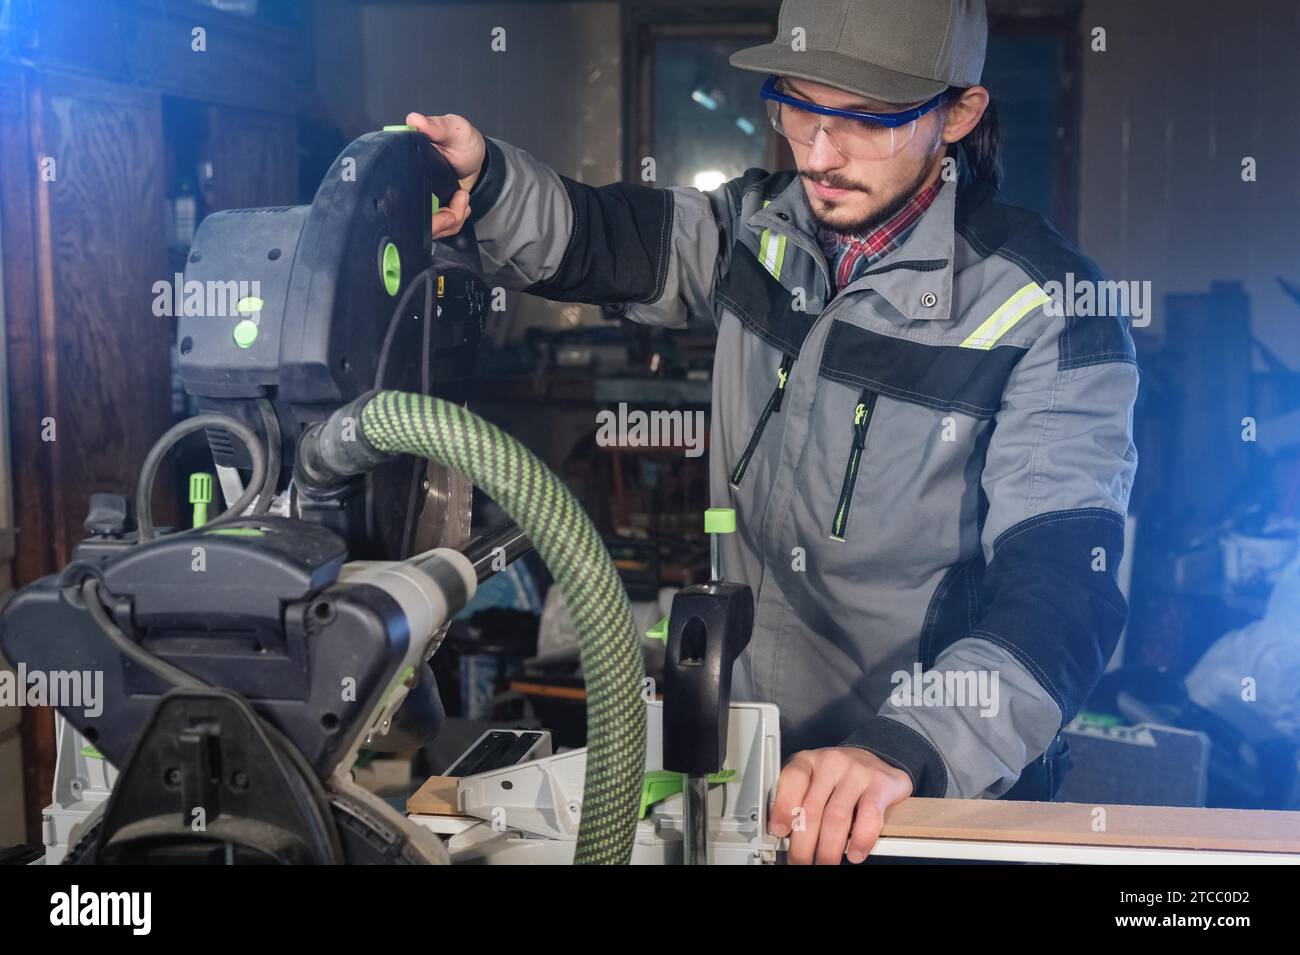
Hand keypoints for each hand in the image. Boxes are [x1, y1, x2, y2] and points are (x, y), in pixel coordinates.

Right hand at [405, 112, 485, 238]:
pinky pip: (436, 230)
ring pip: (424, 228)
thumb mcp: (453, 128)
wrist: (476, 161)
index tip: (435, 199)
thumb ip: (437, 126)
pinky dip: (452, 223)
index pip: (392, 189)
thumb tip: (413, 119)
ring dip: (450, 221)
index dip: (408, 203)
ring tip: (463, 199)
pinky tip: (462, 207)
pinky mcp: (429, 213)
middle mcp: (406, 185)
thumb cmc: (462, 141)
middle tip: (461, 198)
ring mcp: (417, 201)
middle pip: (409, 218)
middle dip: (439, 220)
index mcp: (404, 163)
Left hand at [769, 747, 912, 864]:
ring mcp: (856, 772)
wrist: (874, 761)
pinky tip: (855, 854)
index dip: (783, 807)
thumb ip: (798, 801)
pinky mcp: (880, 785)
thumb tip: (786, 835)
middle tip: (801, 862)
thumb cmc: (837, 776)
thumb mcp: (812, 780)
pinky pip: (869, 816)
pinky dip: (860, 840)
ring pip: (837, 817)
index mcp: (808, 761)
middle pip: (812, 808)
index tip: (780, 831)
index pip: (793, 779)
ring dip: (828, 849)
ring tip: (825, 863)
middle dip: (803, 844)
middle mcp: (831, 763)